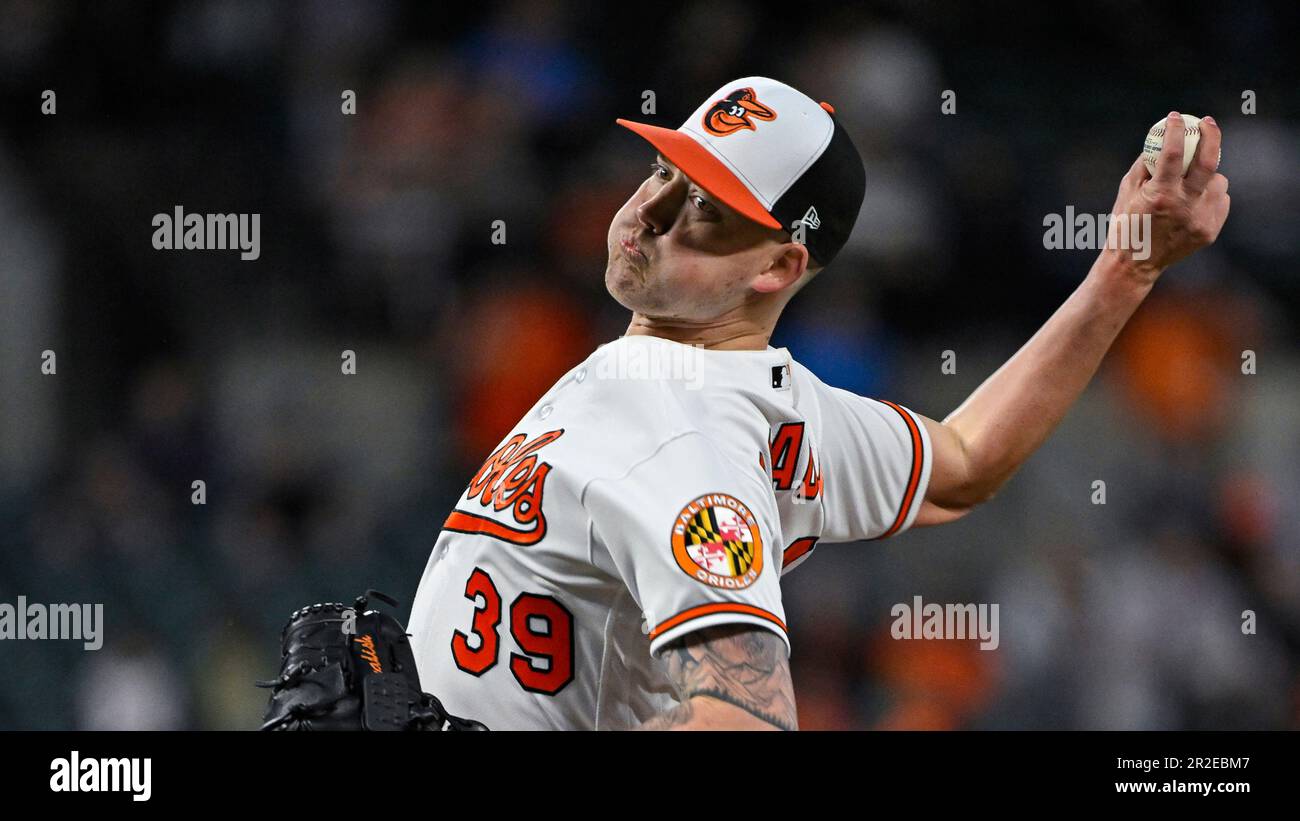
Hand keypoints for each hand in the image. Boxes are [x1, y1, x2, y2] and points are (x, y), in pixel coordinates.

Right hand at [1105, 112, 1230, 284]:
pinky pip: (1219, 201)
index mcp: (1159, 196)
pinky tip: (1193, 203)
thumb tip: (1164, 136)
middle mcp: (1183, 207)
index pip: (1172, 154)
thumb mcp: (1127, 190)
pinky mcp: (1210, 231)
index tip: (1175, 117)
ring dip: (1207, 175)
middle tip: (1206, 123)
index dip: (1175, 130)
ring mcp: (1200, 220)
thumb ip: (1146, 163)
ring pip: (1217, 183)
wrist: (1135, 264)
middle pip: (1209, 163)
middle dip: (1211, 136)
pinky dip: (1209, 195)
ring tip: (1191, 182)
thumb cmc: (1126, 223)